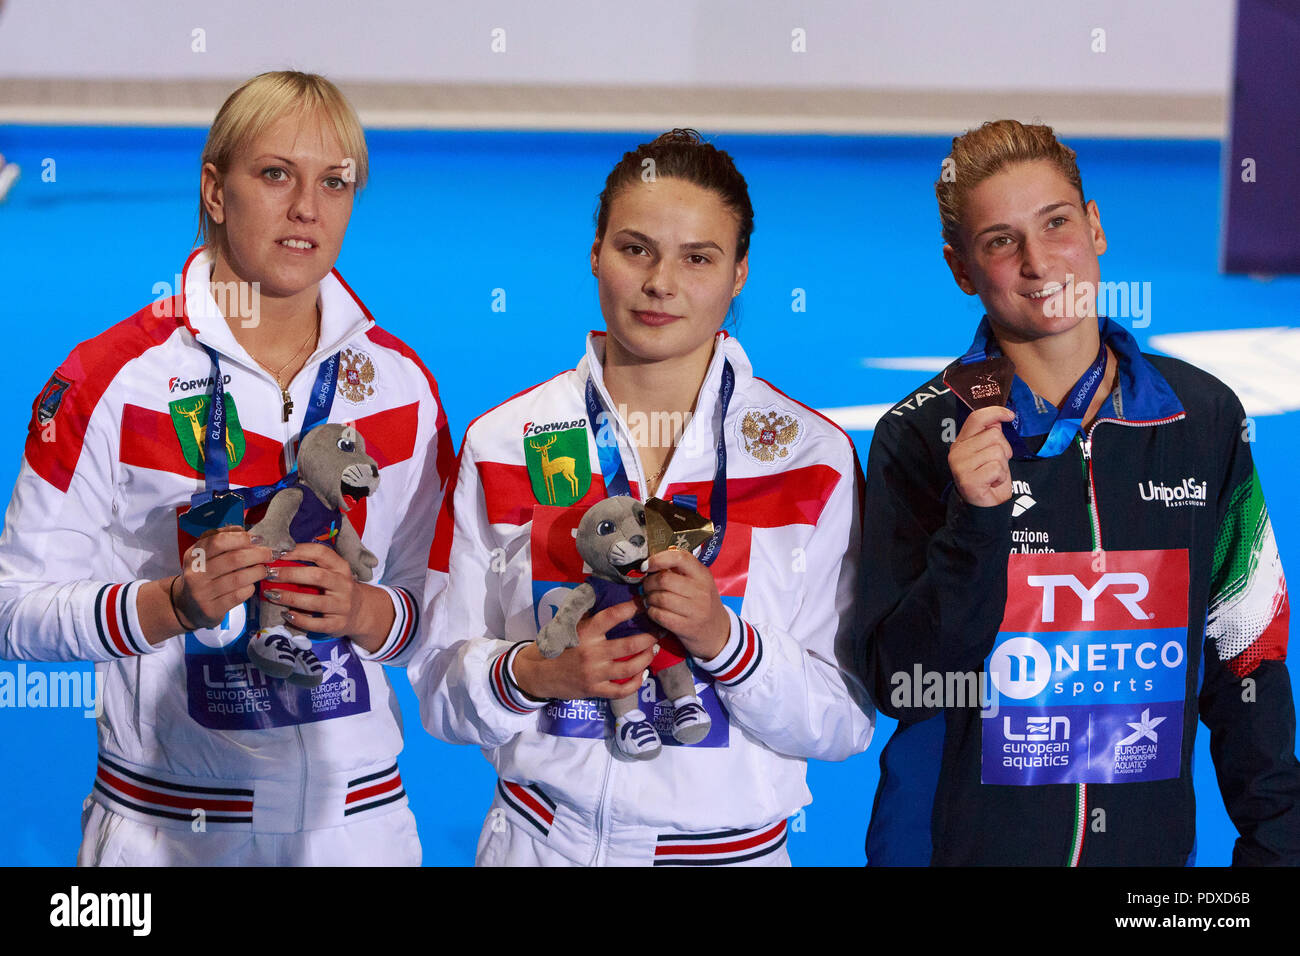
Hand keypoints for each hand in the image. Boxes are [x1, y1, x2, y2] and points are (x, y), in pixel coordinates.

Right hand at [173, 526, 271, 629]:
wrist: (187, 607)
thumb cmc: (203, 576)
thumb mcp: (205, 556)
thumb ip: (223, 540)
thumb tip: (245, 531)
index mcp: (194, 554)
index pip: (218, 540)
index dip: (242, 538)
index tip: (258, 539)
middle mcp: (195, 572)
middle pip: (233, 559)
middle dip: (257, 554)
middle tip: (270, 554)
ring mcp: (202, 592)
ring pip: (238, 578)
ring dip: (258, 572)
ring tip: (265, 569)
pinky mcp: (211, 609)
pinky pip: (238, 596)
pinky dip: (250, 588)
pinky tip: (252, 585)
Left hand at [261, 541, 372, 637]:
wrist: (360, 612)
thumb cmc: (337, 588)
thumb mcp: (333, 572)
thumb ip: (313, 565)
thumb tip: (278, 558)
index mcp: (341, 567)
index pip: (321, 553)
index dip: (298, 551)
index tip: (277, 553)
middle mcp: (344, 585)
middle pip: (317, 576)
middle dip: (289, 574)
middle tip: (269, 574)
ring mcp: (342, 606)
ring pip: (314, 602)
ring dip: (289, 598)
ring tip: (271, 595)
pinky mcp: (337, 624)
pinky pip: (315, 624)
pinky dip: (298, 619)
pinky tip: (286, 614)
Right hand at [513, 600, 657, 700]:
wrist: (538, 673)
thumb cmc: (556, 645)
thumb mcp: (568, 625)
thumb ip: (588, 614)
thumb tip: (609, 595)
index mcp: (585, 632)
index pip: (613, 615)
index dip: (632, 607)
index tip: (645, 602)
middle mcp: (592, 652)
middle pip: (630, 644)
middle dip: (649, 637)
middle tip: (658, 631)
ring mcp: (594, 673)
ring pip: (630, 667)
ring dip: (647, 658)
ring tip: (654, 650)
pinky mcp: (595, 690)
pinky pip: (621, 690)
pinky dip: (636, 682)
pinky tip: (642, 674)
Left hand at [641, 548, 729, 660]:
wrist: (719, 632)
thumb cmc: (703, 603)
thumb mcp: (699, 583)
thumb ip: (680, 571)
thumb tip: (651, 563)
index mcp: (702, 575)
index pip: (680, 557)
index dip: (658, 559)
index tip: (646, 565)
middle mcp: (701, 591)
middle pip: (664, 579)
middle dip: (649, 582)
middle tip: (647, 586)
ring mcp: (695, 610)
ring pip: (660, 598)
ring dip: (649, 598)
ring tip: (650, 599)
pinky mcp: (686, 627)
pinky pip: (659, 615)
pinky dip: (651, 612)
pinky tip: (654, 611)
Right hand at [948, 406, 1015, 507]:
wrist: (985, 505)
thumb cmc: (989, 476)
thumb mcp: (990, 451)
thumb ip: (990, 434)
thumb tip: (998, 419)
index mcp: (961, 442)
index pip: (976, 419)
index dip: (995, 413)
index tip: (1010, 415)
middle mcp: (957, 452)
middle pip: (994, 435)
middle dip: (1004, 449)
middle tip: (997, 463)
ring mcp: (961, 466)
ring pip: (997, 451)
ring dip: (1003, 464)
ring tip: (994, 473)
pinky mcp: (968, 480)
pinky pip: (997, 468)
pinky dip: (1001, 477)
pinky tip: (992, 482)